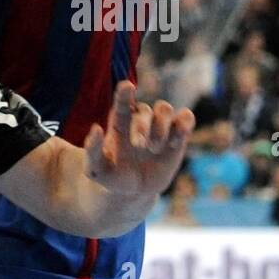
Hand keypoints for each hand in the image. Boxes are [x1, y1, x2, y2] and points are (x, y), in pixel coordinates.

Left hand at [85, 81, 193, 199]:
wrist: (134, 192)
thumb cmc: (112, 176)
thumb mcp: (96, 169)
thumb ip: (92, 151)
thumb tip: (96, 128)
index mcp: (119, 121)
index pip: (123, 100)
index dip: (125, 91)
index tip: (127, 86)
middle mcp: (140, 119)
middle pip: (145, 109)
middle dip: (143, 126)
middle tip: (139, 145)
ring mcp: (159, 126)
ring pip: (164, 108)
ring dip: (161, 126)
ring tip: (155, 148)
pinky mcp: (177, 136)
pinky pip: (186, 118)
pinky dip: (184, 124)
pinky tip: (174, 142)